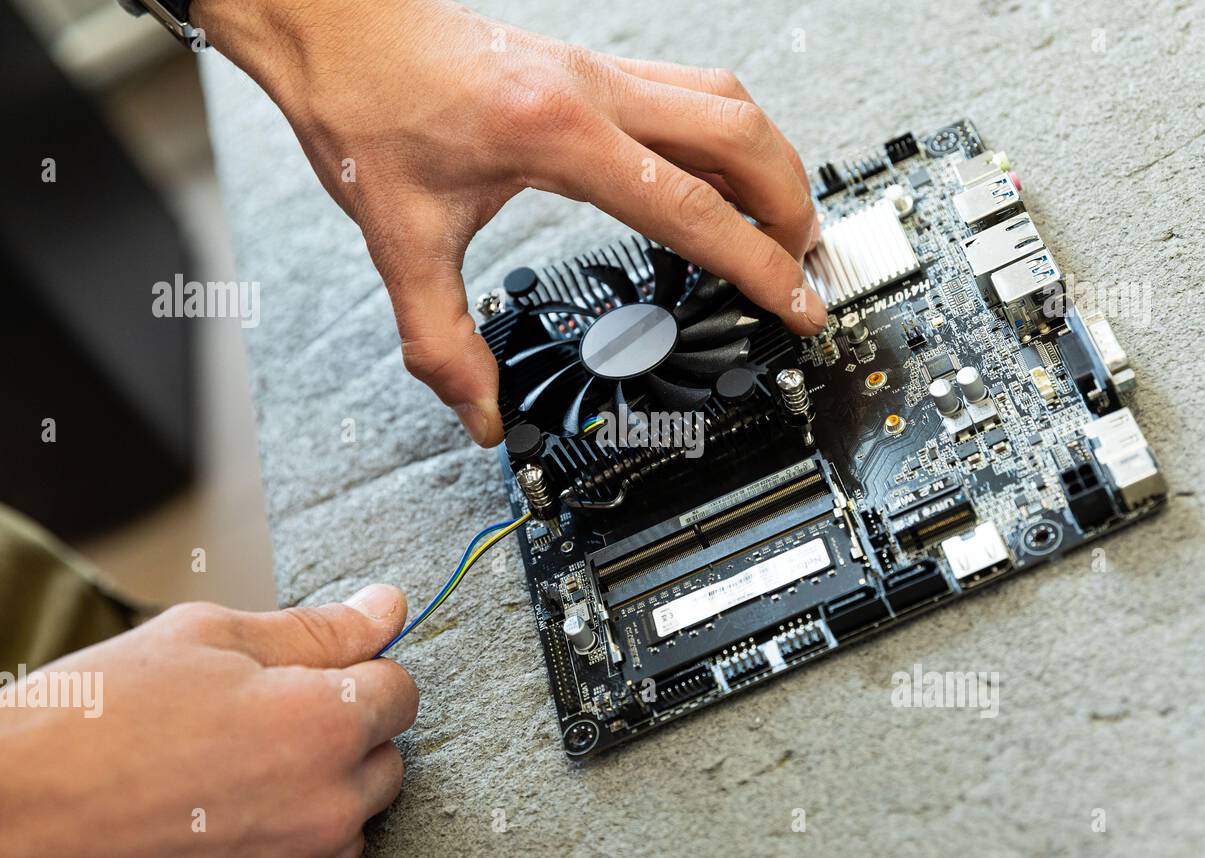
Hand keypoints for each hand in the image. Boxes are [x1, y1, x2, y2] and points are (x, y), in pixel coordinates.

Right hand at [0, 585, 416, 857]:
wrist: (14, 817)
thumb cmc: (96, 724)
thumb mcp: (208, 639)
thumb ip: (316, 627)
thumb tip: (386, 605)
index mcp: (323, 723)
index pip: (402, 687)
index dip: (364, 666)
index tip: (326, 665)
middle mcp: (328, 801)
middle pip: (385, 752)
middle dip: (344, 724)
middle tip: (266, 711)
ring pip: (354, 809)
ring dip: (321, 781)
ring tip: (237, 761)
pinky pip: (318, 855)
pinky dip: (294, 829)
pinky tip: (229, 804)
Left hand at [192, 0, 824, 446]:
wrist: (341, 32)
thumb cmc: (367, 111)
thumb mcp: (400, 243)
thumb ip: (441, 343)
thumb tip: (480, 412)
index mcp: (560, 136)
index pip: (693, 209)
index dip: (757, 265)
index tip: (797, 301)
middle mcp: (596, 92)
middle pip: (741, 138)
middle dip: (789, 209)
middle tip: (802, 269)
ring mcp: (601, 72)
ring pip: (729, 102)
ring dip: (771, 164)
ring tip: (782, 225)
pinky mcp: (594, 68)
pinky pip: (693, 91)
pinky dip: (731, 136)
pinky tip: (723, 175)